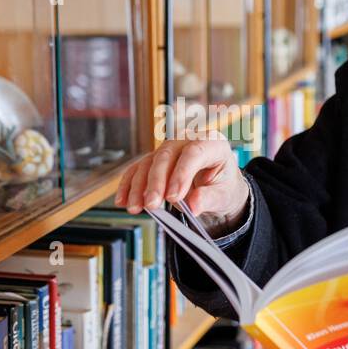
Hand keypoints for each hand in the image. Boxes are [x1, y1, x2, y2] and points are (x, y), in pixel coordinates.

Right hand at [116, 137, 250, 236]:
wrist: (217, 186)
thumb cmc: (223, 187)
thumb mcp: (225, 195)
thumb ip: (210, 198)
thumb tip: (194, 205)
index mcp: (212, 143)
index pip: (194, 153)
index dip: (181, 174)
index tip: (173, 197)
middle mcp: (188, 140)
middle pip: (167, 155)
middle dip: (156, 181)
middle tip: (152, 204)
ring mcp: (170, 148)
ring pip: (149, 162)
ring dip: (139, 186)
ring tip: (135, 207)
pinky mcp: (156, 160)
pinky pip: (138, 169)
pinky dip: (129, 185)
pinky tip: (123, 200)